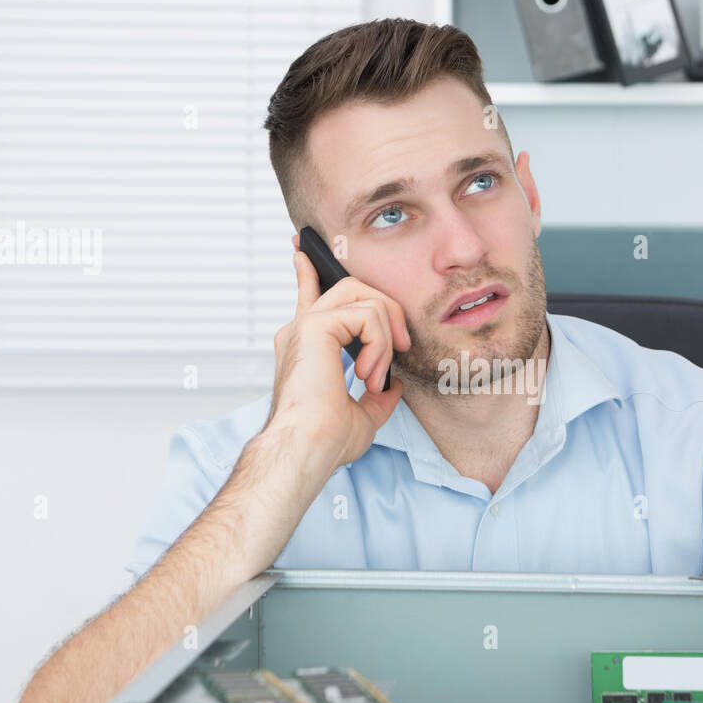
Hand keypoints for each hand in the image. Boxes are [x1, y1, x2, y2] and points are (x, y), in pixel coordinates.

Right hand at [260, 243, 410, 472]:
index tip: (303, 253)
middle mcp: (301, 330)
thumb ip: (378, 397)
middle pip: (350, 286)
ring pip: (364, 296)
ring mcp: (306, 325)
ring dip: (384, 337)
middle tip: (401, 347)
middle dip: (386, 308)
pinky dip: (378, 345)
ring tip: (374, 375)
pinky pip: (366, 314)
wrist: (307, 449)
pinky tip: (367, 374)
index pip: (309, 296)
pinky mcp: (315, 325)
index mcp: (306, 347)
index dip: (309, 272)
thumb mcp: (363, 416)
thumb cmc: (325, 441)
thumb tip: (394, 387)